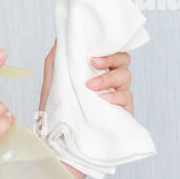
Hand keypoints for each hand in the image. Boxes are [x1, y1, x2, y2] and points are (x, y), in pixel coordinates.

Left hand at [39, 40, 134, 178]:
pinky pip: (127, 99)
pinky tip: (102, 99)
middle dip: (110, 58)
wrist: (56, 144)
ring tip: (89, 87)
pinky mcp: (122, 115)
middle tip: (93, 63)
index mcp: (94, 73)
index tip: (92, 51)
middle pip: (123, 61)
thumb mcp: (52, 81)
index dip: (107, 47)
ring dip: (108, 78)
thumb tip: (62, 34)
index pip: (109, 52)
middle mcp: (108, 84)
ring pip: (126, 77)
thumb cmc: (53, 113)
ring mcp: (116, 99)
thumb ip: (57, 57)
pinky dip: (115, 96)